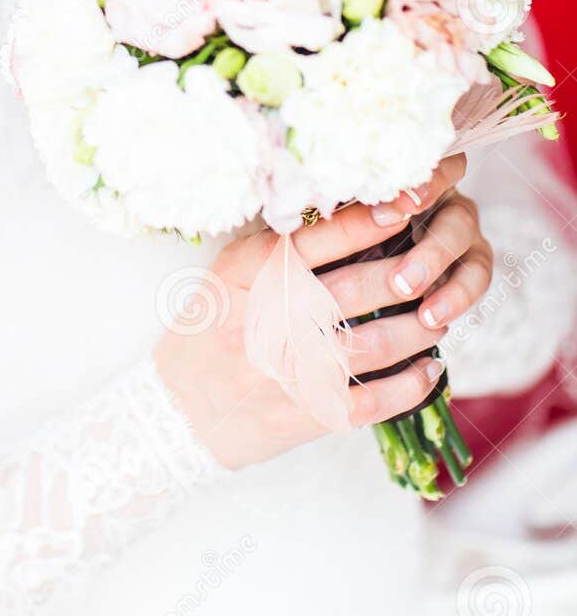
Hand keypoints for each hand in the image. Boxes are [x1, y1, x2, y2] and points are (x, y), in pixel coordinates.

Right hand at [153, 151, 488, 470]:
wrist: (176, 410)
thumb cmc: (209, 329)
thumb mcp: (228, 275)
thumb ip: (278, 248)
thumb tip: (350, 210)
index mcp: (249, 275)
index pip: (319, 237)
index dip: (370, 219)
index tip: (409, 200)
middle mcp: (271, 319)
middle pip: (357, 288)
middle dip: (409, 273)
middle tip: (436, 263)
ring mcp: (291, 370)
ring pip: (376, 344)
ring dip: (419, 329)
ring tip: (438, 315)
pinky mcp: (308, 414)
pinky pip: (375, 400)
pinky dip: (412, 385)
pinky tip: (430, 369)